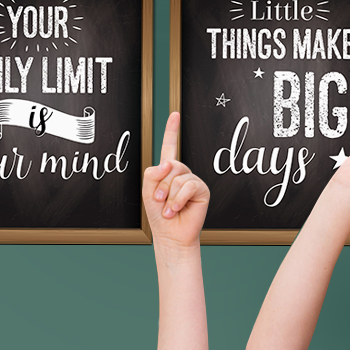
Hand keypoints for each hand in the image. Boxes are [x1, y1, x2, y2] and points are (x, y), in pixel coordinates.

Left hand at [143, 112, 208, 249]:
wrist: (170, 234)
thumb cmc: (159, 214)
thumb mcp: (148, 191)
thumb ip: (153, 173)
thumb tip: (168, 164)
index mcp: (167, 171)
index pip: (170, 146)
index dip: (172, 130)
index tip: (174, 114)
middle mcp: (181, 173)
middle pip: (170, 165)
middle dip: (160, 186)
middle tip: (159, 201)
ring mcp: (192, 180)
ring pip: (177, 177)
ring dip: (168, 196)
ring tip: (168, 208)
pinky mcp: (202, 189)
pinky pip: (188, 186)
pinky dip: (178, 200)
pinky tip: (177, 209)